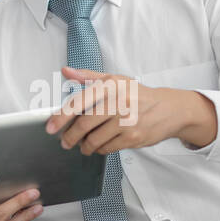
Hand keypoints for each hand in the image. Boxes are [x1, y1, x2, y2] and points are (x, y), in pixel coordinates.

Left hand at [44, 66, 217, 153]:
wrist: (168, 109)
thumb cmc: (138, 95)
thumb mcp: (115, 80)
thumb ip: (88, 77)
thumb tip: (66, 71)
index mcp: (110, 85)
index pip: (80, 101)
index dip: (62, 116)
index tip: (51, 127)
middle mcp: (118, 101)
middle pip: (85, 124)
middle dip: (70, 136)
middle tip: (65, 142)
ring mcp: (126, 121)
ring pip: (94, 139)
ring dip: (84, 146)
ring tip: (82, 145)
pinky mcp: (133, 137)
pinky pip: (107, 148)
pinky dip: (99, 149)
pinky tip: (99, 146)